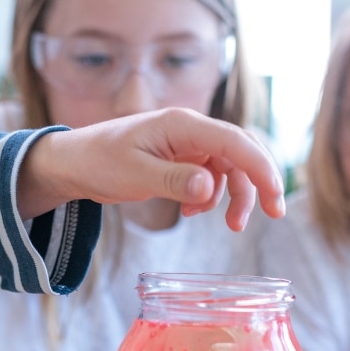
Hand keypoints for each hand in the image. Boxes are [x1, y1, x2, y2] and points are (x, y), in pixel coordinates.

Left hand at [16, 107, 284, 226]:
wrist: (73, 163)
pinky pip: (210, 177)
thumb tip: (208, 186)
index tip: (275, 197)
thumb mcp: (134, 175)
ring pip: (229, 168)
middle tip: (274, 214)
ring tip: (230, 226)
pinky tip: (191, 212)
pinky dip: (210, 197)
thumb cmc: (99, 162)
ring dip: (235, 196)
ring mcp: (187, 145)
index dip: (260, 168)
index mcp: (182, 124)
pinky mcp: (181, 160)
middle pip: (241, 152)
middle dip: (259, 182)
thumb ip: (174, 180)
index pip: (235, 141)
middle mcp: (190, 130)